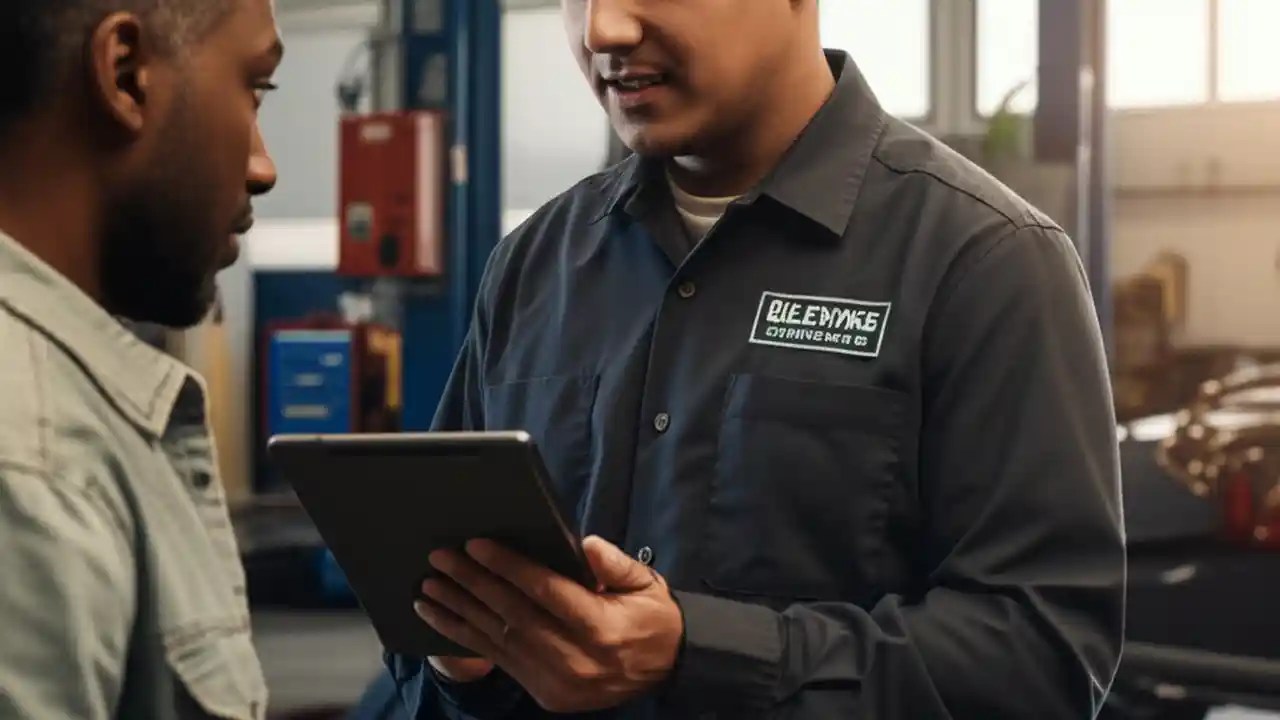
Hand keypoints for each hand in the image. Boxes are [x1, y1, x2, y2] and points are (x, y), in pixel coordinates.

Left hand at [413, 536, 683, 713]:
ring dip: (458, 611)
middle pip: (514, 615)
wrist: (668, 668)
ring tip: (427, 588)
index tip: (476, 545)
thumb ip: (613, 563)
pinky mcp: (546, 694)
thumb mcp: (646, 583)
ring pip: (498, 641)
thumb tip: (582, 545)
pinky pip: (499, 661)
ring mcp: (558, 683)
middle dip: (473, 583)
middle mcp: (577, 660)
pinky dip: (465, 638)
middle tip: (440, 558)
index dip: (509, 567)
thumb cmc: (652, 616)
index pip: (546, 593)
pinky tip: (441, 618)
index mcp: (603, 628)